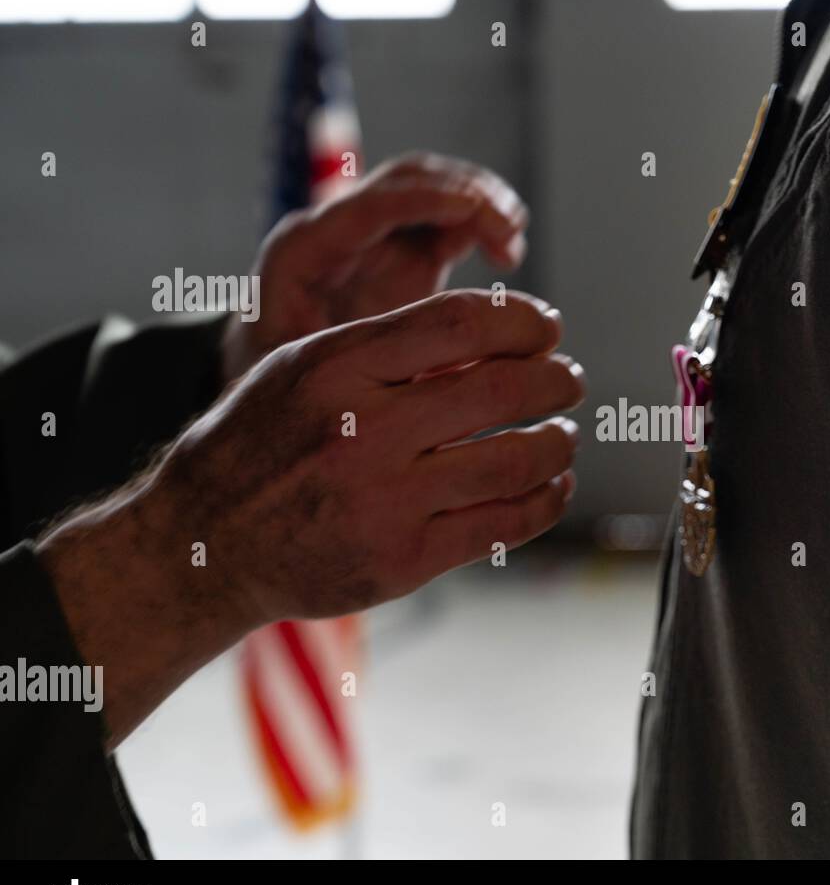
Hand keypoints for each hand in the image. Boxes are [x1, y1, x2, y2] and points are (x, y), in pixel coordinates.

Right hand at [39, 289, 582, 745]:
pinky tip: (553, 486)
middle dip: (556, 381)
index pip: (463, 323)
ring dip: (558, 443)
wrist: (206, 544)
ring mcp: (385, 502)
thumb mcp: (303, 368)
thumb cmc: (265, 443)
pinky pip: (503, 525)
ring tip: (563, 435)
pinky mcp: (402, 562)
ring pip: (515, 461)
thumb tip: (499, 331)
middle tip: (569, 381)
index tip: (547, 330)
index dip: (524, 322)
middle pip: (502, 389)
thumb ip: (388, 346)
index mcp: (337, 368)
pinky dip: (546, 501)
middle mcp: (362, 431)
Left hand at [223, 153, 528, 381]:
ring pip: (434, 190)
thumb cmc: (280, 387)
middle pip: (407, 181)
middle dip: (462, 191)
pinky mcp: (405, 253)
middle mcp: (338, 230)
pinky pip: (449, 221)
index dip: (423, 202)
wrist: (273, 391)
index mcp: (303, 251)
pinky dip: (483, 227)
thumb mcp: (306, 377)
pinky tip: (508, 256)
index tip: (473, 210)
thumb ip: (351, 361)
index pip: (369, 207)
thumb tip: (415, 364)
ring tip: (513, 237)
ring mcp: (374, 238)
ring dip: (480, 202)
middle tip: (508, 227)